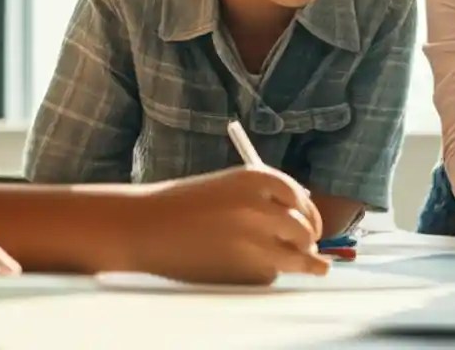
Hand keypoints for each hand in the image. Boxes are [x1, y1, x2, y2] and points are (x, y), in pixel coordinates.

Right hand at [132, 166, 329, 284]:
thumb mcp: (227, 187)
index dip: (309, 215)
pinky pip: (267, 275)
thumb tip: (301, 217)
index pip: (301, 199)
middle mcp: (261, 208)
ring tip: (305, 266)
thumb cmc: (181, 206)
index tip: (312, 226)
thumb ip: (263, 198)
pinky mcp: (244, 271)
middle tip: (309, 250)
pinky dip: (263, 275)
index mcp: (257, 179)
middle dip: (309, 243)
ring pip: (295, 258)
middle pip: (304, 231)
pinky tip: (241, 269)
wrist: (142, 226)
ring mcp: (255, 241)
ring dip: (300, 264)